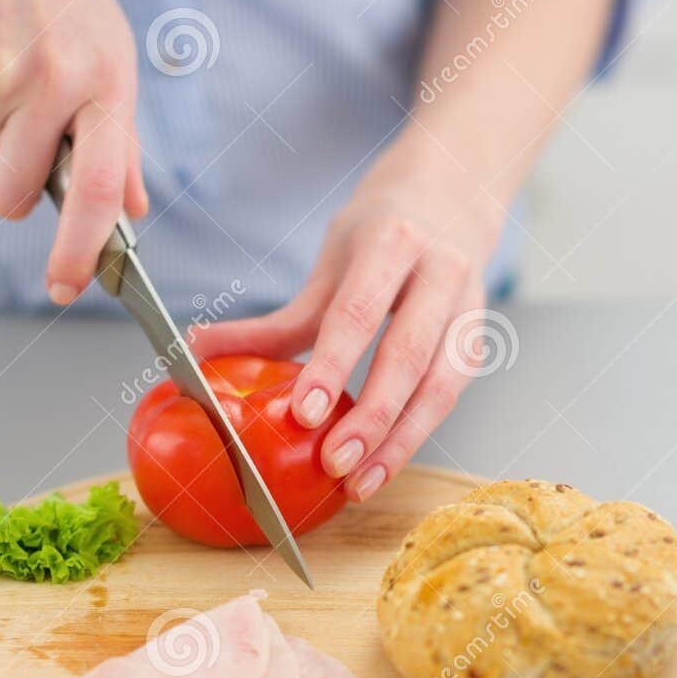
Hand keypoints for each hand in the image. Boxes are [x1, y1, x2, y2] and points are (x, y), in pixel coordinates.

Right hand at [0, 0, 146, 302]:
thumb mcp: (114, 59)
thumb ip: (121, 143)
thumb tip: (132, 212)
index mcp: (104, 87)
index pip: (96, 192)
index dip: (78, 252)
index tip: (65, 288)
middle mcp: (51, 84)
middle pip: (13, 196)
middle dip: (13, 191)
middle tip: (26, 144)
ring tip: (10, 74)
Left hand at [189, 144, 501, 501]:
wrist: (454, 193)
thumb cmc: (382, 231)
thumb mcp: (329, 263)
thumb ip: (275, 320)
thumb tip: (198, 351)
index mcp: (391, 242)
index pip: (358, 312)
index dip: (332, 366)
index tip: (304, 414)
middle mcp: (439, 271)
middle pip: (408, 356)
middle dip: (371, 418)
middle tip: (333, 464)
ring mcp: (468, 306)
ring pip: (441, 386)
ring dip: (400, 443)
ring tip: (359, 484)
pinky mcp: (477, 339)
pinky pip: (451, 395)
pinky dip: (416, 434)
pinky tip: (383, 465)